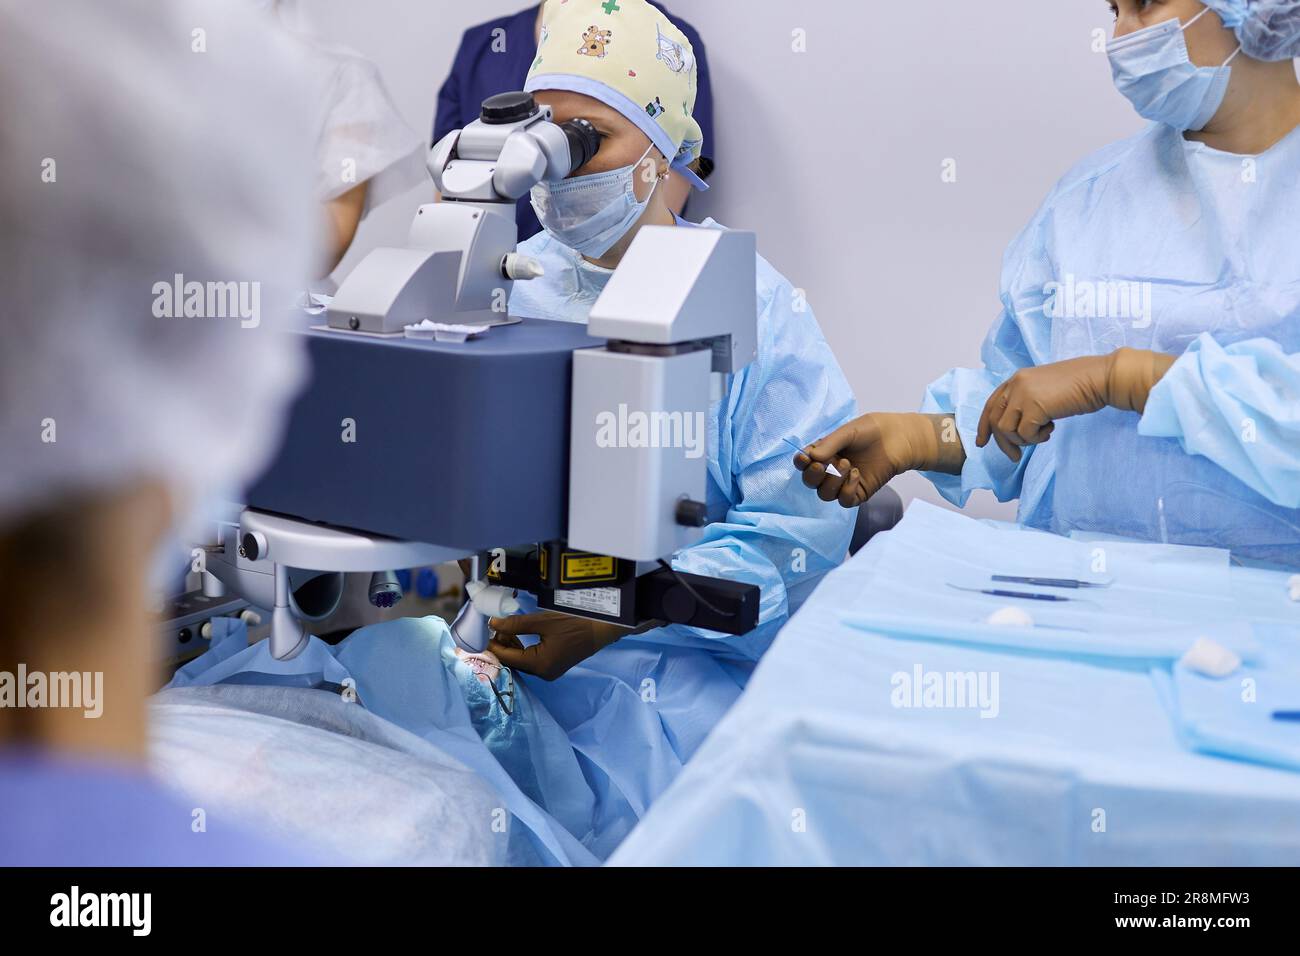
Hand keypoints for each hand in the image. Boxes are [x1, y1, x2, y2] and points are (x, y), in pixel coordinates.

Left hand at [488, 611, 626, 680]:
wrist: (601, 629)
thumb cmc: (574, 624)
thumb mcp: (542, 621)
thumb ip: (515, 625)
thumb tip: (493, 624)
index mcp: (539, 665)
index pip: (507, 657)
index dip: (492, 646)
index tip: (480, 635)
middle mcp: (543, 673)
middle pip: (513, 662)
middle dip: (501, 646)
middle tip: (493, 628)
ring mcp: (549, 671)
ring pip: (521, 661)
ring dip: (511, 646)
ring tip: (505, 629)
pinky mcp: (553, 665)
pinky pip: (531, 660)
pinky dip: (522, 649)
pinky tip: (517, 635)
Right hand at [794, 412, 963, 507]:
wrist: (899, 438)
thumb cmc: (873, 431)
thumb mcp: (849, 432)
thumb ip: (830, 443)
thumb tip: (812, 457)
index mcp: (823, 454)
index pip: (804, 463)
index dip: (801, 462)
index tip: (804, 457)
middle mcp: (830, 470)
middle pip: (810, 482)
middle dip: (814, 475)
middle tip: (824, 465)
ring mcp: (843, 484)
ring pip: (825, 494)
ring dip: (832, 481)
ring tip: (848, 465)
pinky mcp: (858, 494)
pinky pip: (844, 501)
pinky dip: (847, 489)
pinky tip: (857, 475)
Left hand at [976, 356, 1110, 462]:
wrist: (1100, 378)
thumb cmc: (1080, 385)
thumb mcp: (1045, 390)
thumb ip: (1027, 402)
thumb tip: (1014, 429)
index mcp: (1017, 379)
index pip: (991, 404)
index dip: (984, 425)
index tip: (982, 442)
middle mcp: (1015, 384)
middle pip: (994, 420)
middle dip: (1002, 442)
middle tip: (1014, 457)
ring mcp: (1023, 394)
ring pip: (1007, 430)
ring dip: (1024, 439)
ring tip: (1043, 433)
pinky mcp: (1034, 406)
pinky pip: (1025, 434)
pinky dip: (1037, 438)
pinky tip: (1051, 429)